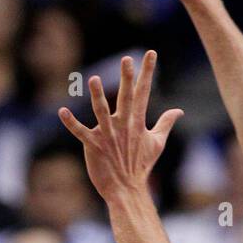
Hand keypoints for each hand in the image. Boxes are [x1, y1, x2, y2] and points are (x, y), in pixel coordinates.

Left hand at [59, 51, 182, 202]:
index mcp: (137, 122)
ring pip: (101, 111)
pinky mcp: (93, 146)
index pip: (143, 92)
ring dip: (98, 96)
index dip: (147, 72)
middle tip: (127, 59)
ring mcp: (108, 135)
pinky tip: (62, 111)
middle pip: (126, 97)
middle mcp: (123, 125)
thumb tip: (179, 111)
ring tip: (94, 80)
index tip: (151, 53)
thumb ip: (166, 123)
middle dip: (127, 78)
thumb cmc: (140, 165)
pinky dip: (71, 123)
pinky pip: (80, 132)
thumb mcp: (157, 143)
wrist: (127, 189)